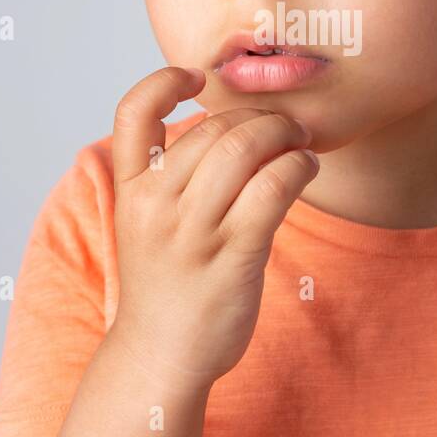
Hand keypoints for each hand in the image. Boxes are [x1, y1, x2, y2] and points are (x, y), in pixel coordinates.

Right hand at [109, 66, 318, 389]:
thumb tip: (227, 124)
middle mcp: (156, 205)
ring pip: (245, 149)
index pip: (133, 112)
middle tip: (284, 126)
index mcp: (131, 190)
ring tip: (299, 144)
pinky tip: (305, 169)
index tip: (198, 79)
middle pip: (213, 128)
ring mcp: (193, 232)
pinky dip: (298, 166)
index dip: (165, 81)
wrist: (160, 357)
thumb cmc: (165, 284)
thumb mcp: (146, 223)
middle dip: (259, 117)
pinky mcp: (232, 256)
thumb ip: (172, 176)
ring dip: (284, 135)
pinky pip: (273, 188)